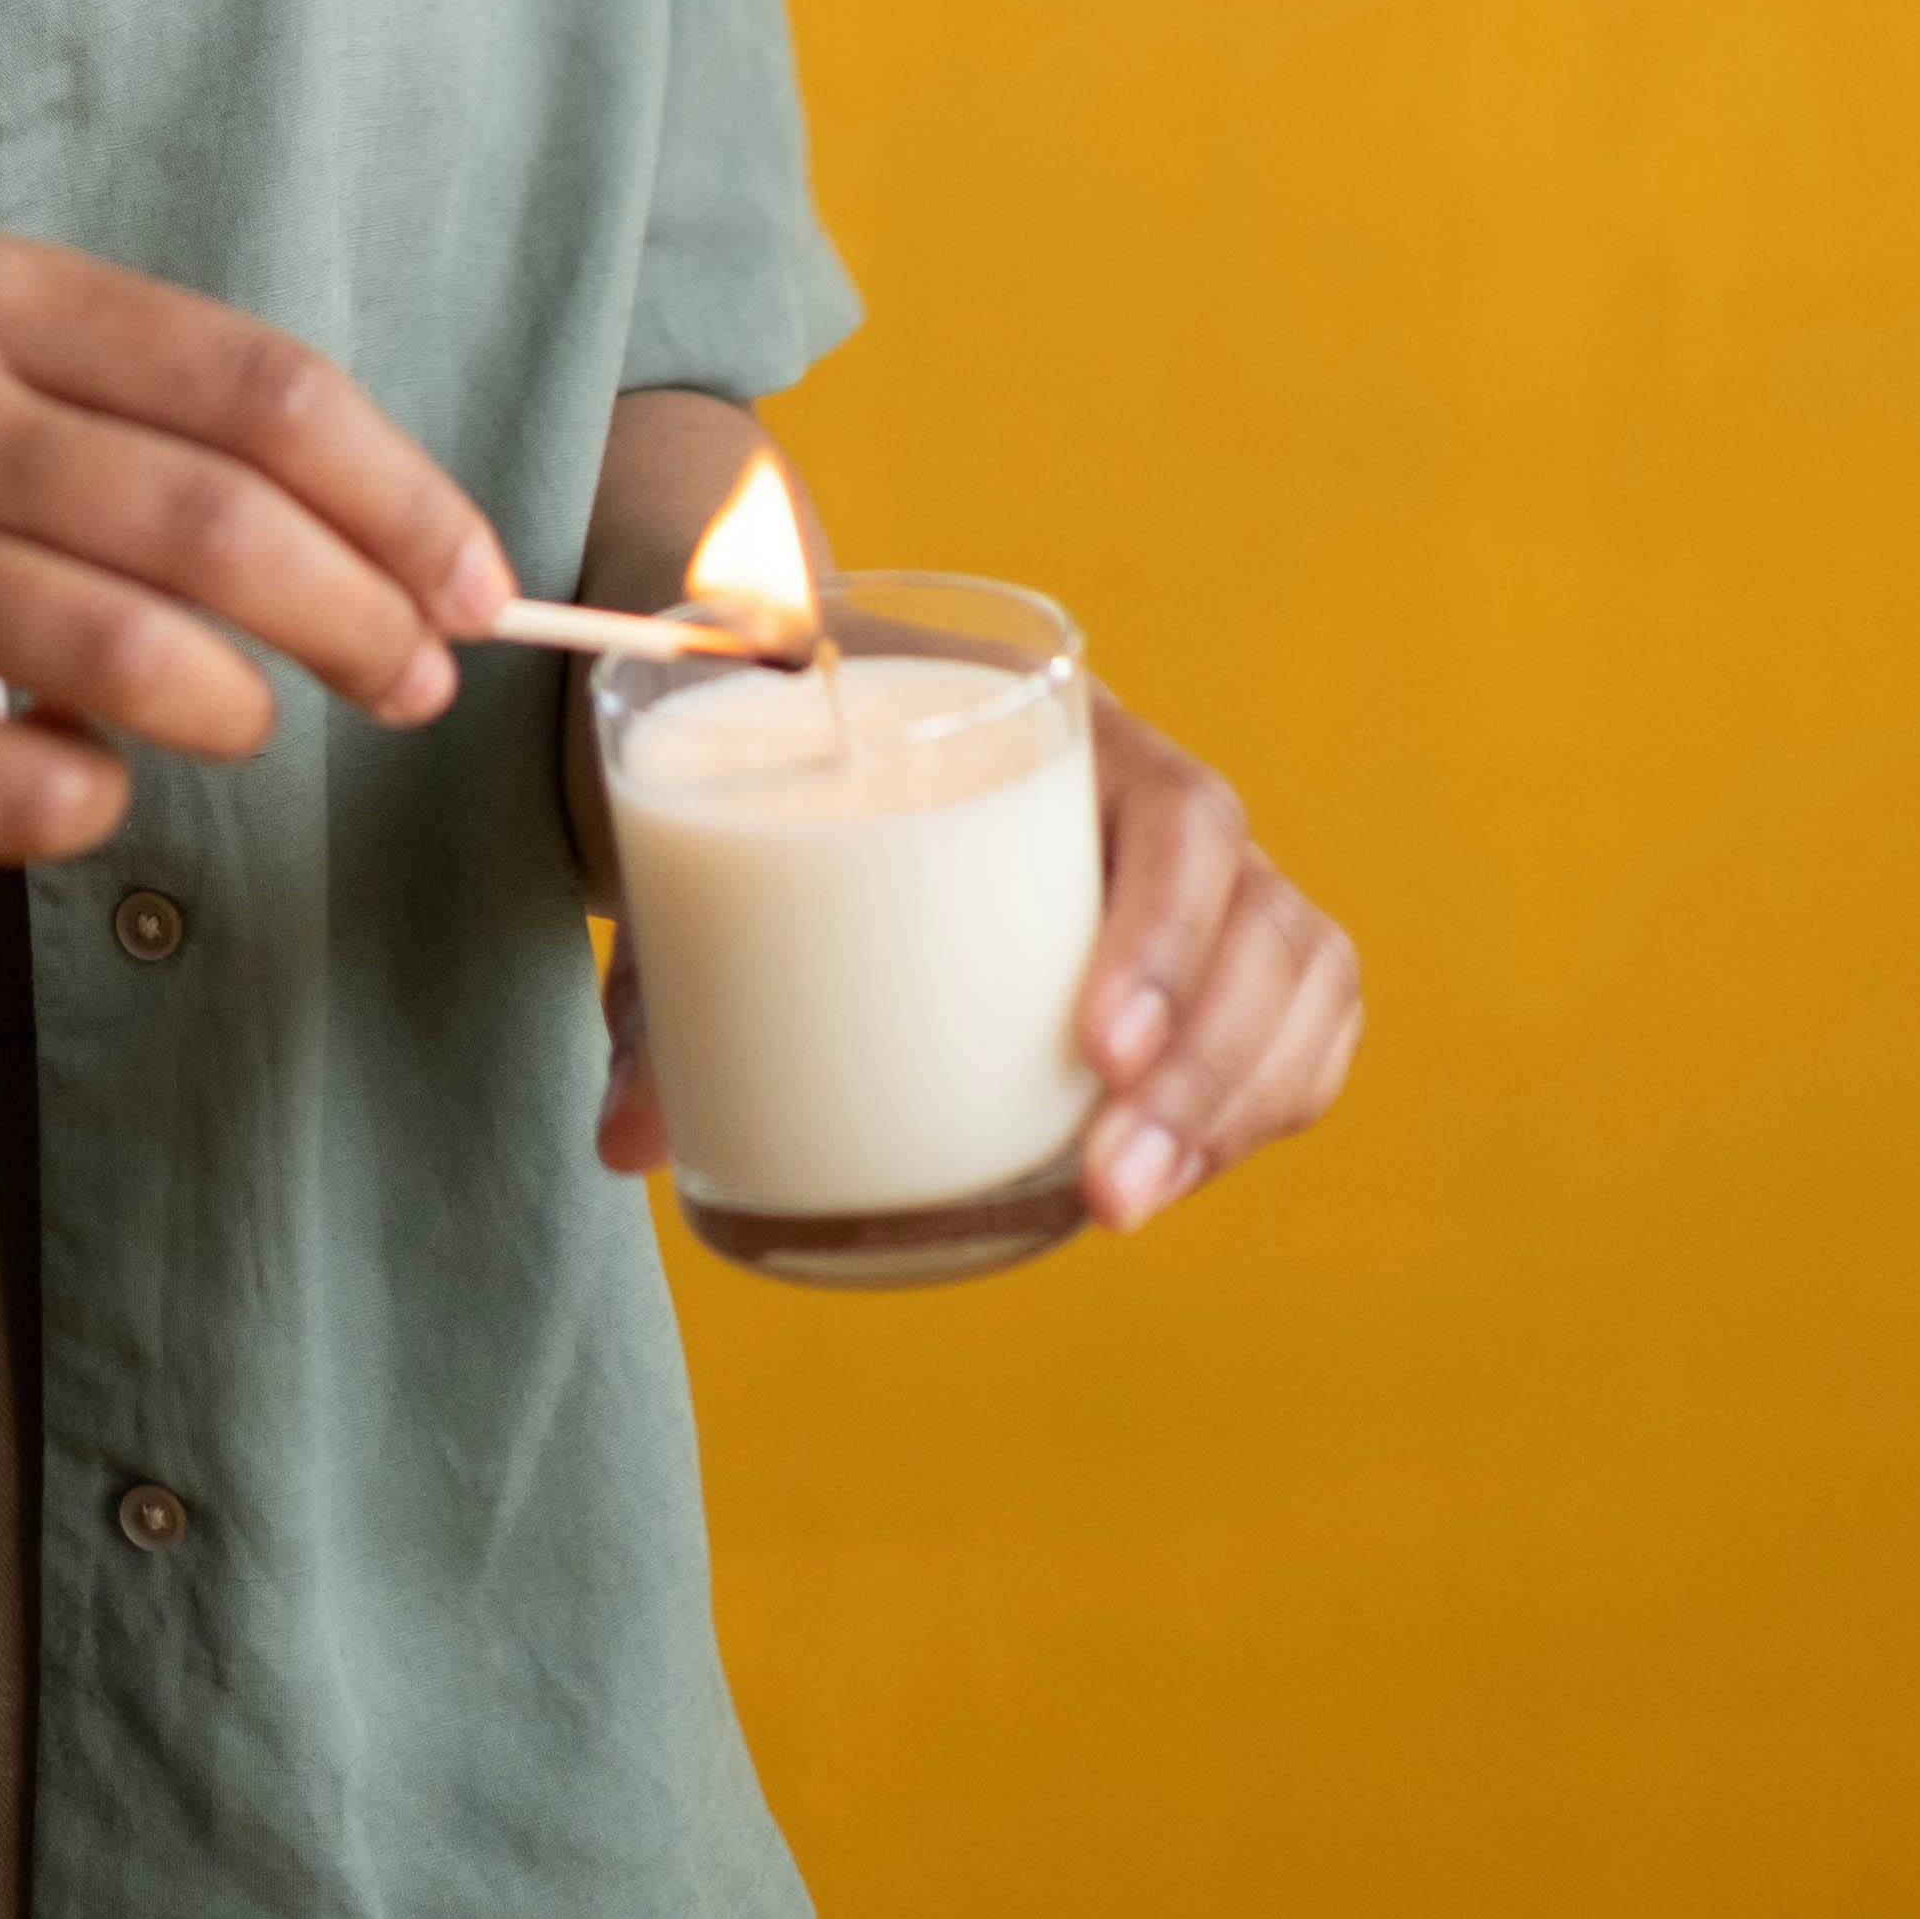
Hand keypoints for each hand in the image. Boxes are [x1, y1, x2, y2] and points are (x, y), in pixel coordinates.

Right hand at [0, 231, 515, 862]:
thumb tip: (392, 536)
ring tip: (245, 721)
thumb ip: (143, 411)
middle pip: (223, 525)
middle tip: (421, 682)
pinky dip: (99, 800)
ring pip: (142, 662)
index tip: (478, 577)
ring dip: (242, 713)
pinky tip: (81, 770)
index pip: (257, 388)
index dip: (401, 494)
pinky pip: (31, 790)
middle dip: (367, 619)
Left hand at [592, 690, 1362, 1220]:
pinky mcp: (1210, 955)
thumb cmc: (774, 769)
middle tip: (1105, 1185)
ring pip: (1297, 978)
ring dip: (1235, 1103)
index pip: (1178, 816)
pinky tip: (1178, 1175)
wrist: (816, 715)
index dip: (1165, 931)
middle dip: (1206, 1066)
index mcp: (1065, 730)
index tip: (1094, 1045)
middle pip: (1256, 917)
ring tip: (1123, 1203)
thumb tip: (622, 1142)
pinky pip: (1295, 1027)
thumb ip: (673, 984)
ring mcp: (1201, 878)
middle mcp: (1152, 799)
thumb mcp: (722, 842)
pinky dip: (1260, 1104)